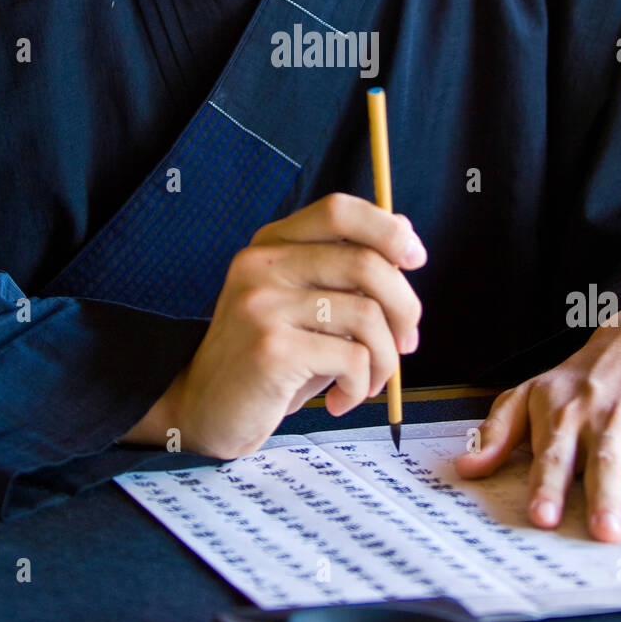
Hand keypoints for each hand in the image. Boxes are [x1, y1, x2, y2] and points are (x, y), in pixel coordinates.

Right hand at [121, 193, 424, 455]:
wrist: (205, 410)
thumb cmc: (268, 359)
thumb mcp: (302, 304)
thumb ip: (343, 270)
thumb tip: (403, 232)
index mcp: (271, 244)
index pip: (338, 211)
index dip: (387, 228)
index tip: (414, 257)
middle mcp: (262, 265)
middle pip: (366, 263)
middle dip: (405, 307)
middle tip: (406, 342)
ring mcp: (263, 306)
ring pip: (366, 316)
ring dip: (384, 358)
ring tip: (368, 381)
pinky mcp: (271, 350)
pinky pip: (351, 358)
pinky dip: (360, 385)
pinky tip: (340, 399)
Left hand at [453, 308, 620, 541]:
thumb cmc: (581, 380)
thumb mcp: (532, 394)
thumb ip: (499, 433)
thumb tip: (466, 468)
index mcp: (565, 416)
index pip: (553, 455)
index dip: (547, 487)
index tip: (542, 517)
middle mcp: (606, 420)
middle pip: (605, 463)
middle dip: (604, 499)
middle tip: (604, 533)